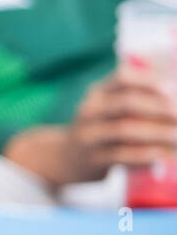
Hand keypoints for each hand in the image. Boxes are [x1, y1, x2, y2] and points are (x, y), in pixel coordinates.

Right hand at [64, 62, 176, 179]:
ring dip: (158, 133)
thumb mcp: (108, 108)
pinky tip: (165, 155)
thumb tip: (175, 94)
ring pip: (125, 129)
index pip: (123, 76)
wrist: (67, 158)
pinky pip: (123, 155)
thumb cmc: (102, 129)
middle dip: (160, 108)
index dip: (151, 81)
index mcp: (97, 92)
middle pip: (127, 102)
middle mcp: (90, 109)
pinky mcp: (93, 158)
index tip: (174, 90)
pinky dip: (148, 155)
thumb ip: (136, 98)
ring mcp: (89, 134)